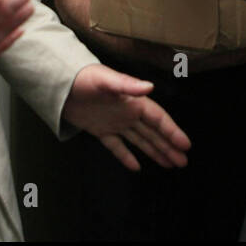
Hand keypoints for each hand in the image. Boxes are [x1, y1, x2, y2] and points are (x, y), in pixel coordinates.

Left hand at [61, 63, 190, 171]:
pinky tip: (136, 167)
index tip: (185, 145)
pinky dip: (126, 156)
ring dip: (155, 151)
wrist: (60, 84)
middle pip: (153, 132)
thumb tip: (150, 87)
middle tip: (182, 161)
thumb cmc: (84, 78)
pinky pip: (117, 146)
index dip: (172, 131)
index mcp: (133, 102)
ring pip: (140, 140)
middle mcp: (127, 113)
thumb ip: (126, 84)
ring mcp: (115, 123)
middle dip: (168, 146)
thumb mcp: (105, 79)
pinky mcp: (100, 130)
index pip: (157, 119)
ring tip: (170, 164)